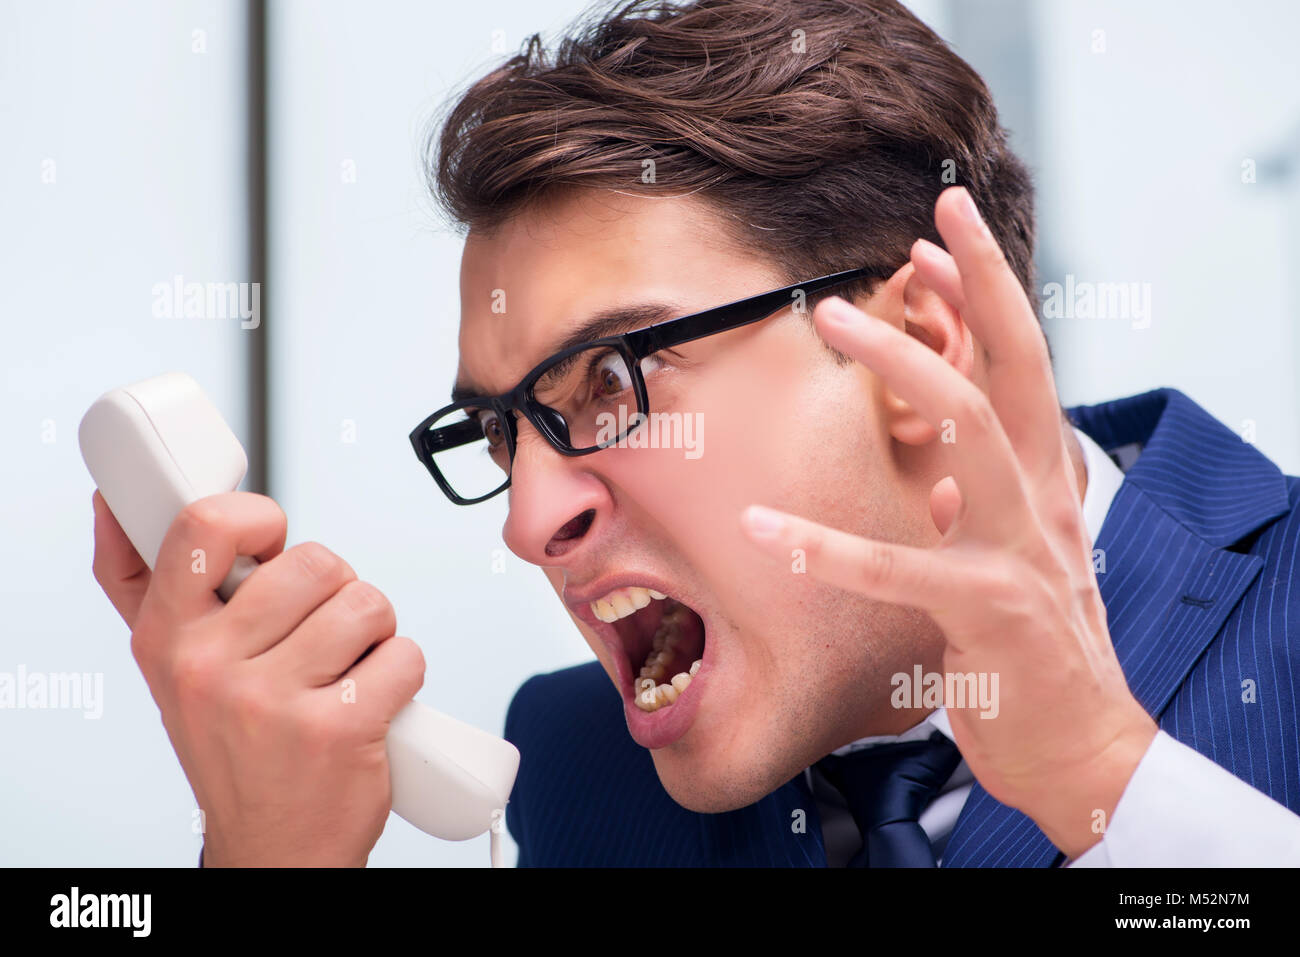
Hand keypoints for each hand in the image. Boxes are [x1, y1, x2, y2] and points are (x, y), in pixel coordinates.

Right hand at [92, 490, 424, 865]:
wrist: (273, 850)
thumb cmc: (233, 747)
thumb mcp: (170, 668)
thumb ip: (144, 584)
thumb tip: (114, 506)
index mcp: (166, 638)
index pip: (204, 526)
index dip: (256, 517)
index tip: (271, 542)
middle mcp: (210, 667)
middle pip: (317, 562)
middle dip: (336, 593)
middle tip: (319, 637)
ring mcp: (273, 701)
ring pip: (367, 603)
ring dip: (375, 632)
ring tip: (345, 669)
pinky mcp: (336, 729)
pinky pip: (403, 654)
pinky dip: (402, 673)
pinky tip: (370, 702)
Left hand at [739, 185, 1155, 858]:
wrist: (1083, 745)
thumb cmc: (1034, 647)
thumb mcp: (1012, 558)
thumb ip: (979, 506)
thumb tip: (937, 470)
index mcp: (1042, 483)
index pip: (1020, 369)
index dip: (988, 296)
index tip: (941, 234)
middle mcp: (1040, 500)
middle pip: (1009, 371)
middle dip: (972, 289)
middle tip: (922, 227)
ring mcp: (1018, 551)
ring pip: (966, 434)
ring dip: (905, 368)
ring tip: (837, 319)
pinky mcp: (988, 612)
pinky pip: (898, 569)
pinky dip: (829, 548)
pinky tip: (767, 527)